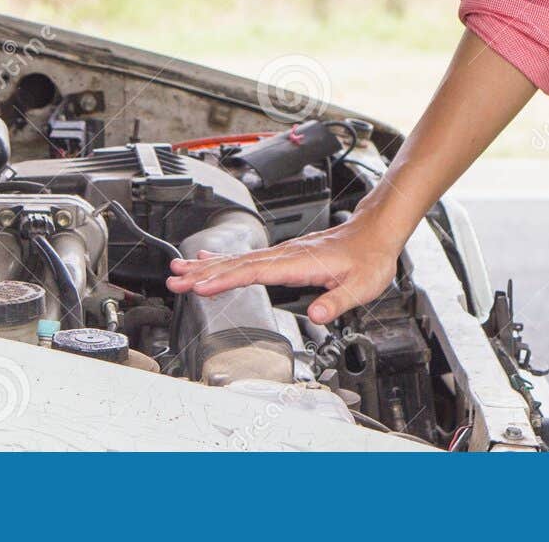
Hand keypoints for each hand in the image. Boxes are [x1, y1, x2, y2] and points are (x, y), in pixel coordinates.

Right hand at [165, 212, 407, 324]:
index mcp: (300, 263)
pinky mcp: (283, 256)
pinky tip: (209, 262)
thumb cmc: (369, 257)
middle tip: (174, 280)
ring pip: (238, 260)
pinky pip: (246, 259)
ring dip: (207, 266)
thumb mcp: (361, 286)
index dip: (226, 279)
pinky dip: (223, 261)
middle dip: (204, 273)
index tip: (201, 286)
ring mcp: (283, 254)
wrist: (374, 233)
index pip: (255, 272)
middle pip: (237, 264)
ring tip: (179, 270)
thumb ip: (336, 301)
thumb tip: (318, 315)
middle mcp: (286, 255)